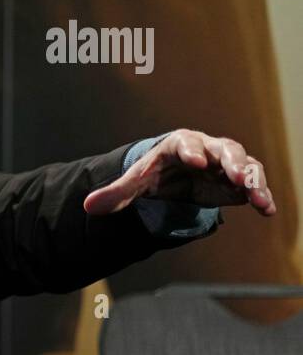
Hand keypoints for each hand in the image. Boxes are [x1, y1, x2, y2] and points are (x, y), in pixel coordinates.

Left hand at [83, 129, 275, 217]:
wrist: (173, 177)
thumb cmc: (155, 174)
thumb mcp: (134, 183)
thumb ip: (115, 193)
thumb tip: (87, 206)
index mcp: (179, 145)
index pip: (186, 144)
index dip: (192, 151)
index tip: (197, 162)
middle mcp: (207, 149)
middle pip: (224, 150)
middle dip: (232, 162)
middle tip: (238, 177)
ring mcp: (226, 163)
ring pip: (246, 166)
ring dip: (253, 181)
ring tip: (258, 199)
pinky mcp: (238, 180)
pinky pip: (253, 185)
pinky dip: (261, 195)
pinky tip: (266, 210)